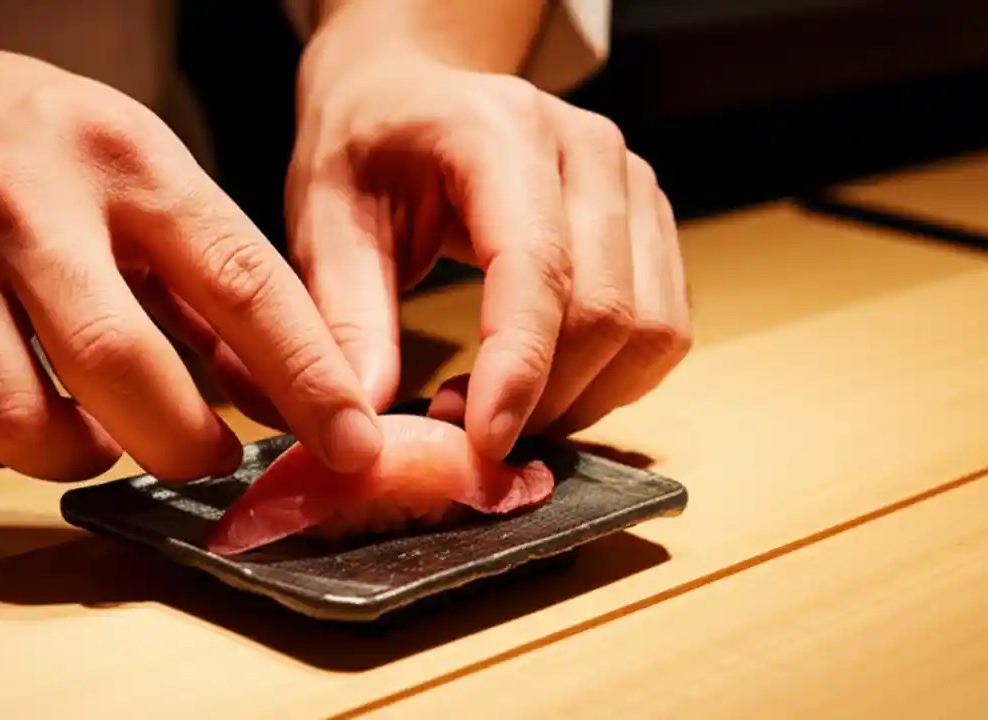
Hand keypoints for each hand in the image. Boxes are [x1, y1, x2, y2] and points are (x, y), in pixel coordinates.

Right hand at [0, 15, 381, 480]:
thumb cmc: (27, 144)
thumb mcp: (137, 167)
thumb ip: (209, 280)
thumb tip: (281, 393)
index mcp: (124, 161)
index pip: (240, 280)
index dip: (305, 376)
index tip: (350, 444)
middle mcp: (28, 206)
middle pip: (124, 367)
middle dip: (185, 444)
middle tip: (209, 458)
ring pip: (26, 427)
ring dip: (85, 457)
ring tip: (100, 429)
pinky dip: (11, 448)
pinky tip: (24, 400)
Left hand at [287, 47, 691, 459]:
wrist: (410, 93)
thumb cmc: (364, 151)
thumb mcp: (324, 221)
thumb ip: (347, 317)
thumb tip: (365, 425)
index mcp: (499, 133)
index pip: (537, 265)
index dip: (518, 366)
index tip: (483, 442)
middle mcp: (588, 150)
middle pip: (606, 309)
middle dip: (542, 395)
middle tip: (464, 434)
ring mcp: (633, 183)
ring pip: (648, 329)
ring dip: (581, 398)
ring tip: (498, 410)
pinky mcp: (650, 222)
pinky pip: (662, 329)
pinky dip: (612, 381)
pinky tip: (545, 386)